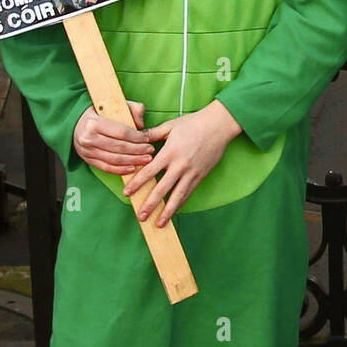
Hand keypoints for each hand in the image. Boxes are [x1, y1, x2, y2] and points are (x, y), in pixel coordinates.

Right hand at [73, 100, 153, 174]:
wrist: (74, 122)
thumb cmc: (97, 113)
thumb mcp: (112, 104)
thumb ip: (131, 108)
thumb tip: (141, 123)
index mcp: (94, 123)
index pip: (121, 132)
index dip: (137, 137)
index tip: (148, 138)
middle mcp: (89, 138)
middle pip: (119, 147)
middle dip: (138, 150)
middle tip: (150, 150)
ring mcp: (87, 151)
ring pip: (114, 160)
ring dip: (133, 161)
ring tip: (146, 159)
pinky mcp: (87, 159)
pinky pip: (106, 168)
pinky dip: (121, 170)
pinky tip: (133, 168)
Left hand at [125, 100, 241, 226]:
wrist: (219, 125)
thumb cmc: (194, 123)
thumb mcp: (170, 126)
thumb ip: (152, 134)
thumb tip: (136, 138)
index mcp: (170, 152)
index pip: (149, 172)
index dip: (137, 183)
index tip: (127, 193)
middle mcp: (180, 165)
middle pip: (162, 189)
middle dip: (150, 204)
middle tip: (141, 217)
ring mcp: (192, 172)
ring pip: (177, 196)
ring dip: (167, 211)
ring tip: (159, 223)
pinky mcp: (201, 176)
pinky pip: (188, 193)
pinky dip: (180, 204)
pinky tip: (173, 211)